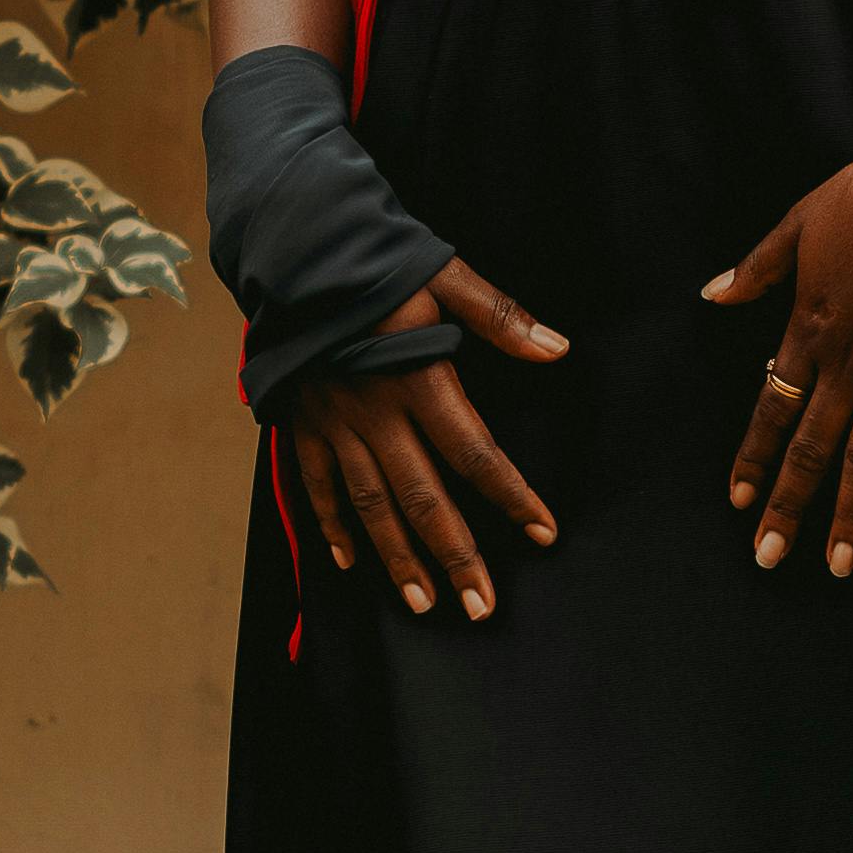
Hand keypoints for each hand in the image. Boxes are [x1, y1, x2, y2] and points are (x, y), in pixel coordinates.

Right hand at [278, 256, 564, 622]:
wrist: (295, 247)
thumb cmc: (377, 259)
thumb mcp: (444, 275)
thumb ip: (500, 316)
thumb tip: (557, 348)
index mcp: (417, 378)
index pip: (474, 451)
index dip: (511, 495)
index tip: (543, 532)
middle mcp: (375, 412)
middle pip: (422, 496)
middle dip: (455, 555)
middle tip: (479, 606)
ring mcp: (334, 422)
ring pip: (369, 504)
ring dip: (397, 557)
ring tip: (423, 603)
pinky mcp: (302, 421)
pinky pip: (316, 484)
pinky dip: (332, 524)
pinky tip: (348, 562)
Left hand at [704, 125, 852, 577]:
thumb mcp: (798, 222)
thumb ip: (757, 268)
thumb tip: (711, 295)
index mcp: (808, 329)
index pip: (771, 408)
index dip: (753, 457)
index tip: (736, 500)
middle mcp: (847, 361)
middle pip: (812, 447)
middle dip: (789, 506)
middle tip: (768, 557)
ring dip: (850, 514)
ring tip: (838, 565)